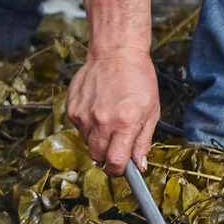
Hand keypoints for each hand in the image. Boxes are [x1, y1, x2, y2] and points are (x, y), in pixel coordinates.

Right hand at [67, 50, 158, 175]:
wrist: (116, 53)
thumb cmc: (138, 78)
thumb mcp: (151, 111)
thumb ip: (143, 141)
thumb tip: (139, 165)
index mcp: (124, 123)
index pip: (115, 163)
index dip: (118, 170)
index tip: (121, 168)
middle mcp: (101, 121)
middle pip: (98, 156)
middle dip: (107, 156)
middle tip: (116, 142)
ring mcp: (83, 115)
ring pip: (87, 143)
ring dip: (97, 139)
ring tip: (108, 119)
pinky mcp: (72, 108)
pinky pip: (78, 128)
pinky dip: (88, 125)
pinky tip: (98, 109)